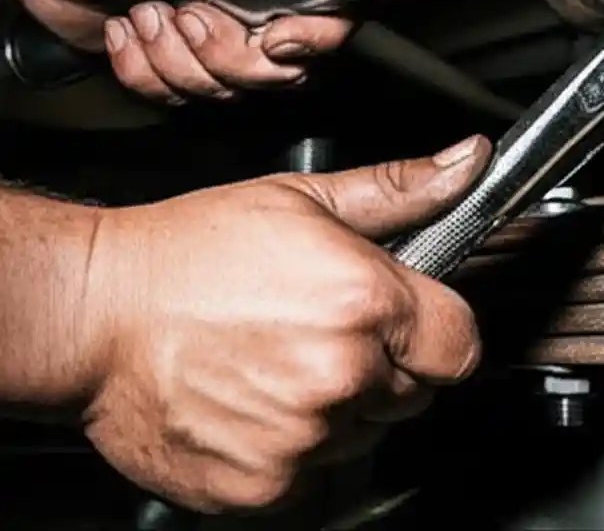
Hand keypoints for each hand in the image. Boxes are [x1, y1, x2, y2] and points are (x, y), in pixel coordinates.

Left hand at [17, 0, 367, 102]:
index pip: (333, 20)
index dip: (310, 40)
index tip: (272, 35)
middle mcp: (254, 2)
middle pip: (280, 71)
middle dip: (221, 53)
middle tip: (184, 12)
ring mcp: (218, 36)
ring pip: (226, 90)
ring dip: (172, 58)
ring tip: (146, 10)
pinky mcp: (181, 63)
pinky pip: (180, 98)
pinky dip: (142, 70)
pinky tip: (128, 30)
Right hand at [79, 135, 490, 511]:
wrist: (92, 314)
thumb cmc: (188, 254)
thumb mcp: (303, 200)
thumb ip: (400, 190)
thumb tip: (468, 162)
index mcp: (366, 301)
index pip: (460, 344)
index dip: (435, 331)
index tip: (407, 324)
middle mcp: (343, 372)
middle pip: (417, 392)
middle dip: (386, 366)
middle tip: (321, 333)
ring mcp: (306, 436)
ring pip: (367, 433)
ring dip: (340, 407)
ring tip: (278, 364)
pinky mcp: (268, 484)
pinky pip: (318, 476)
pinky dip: (297, 450)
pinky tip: (257, 404)